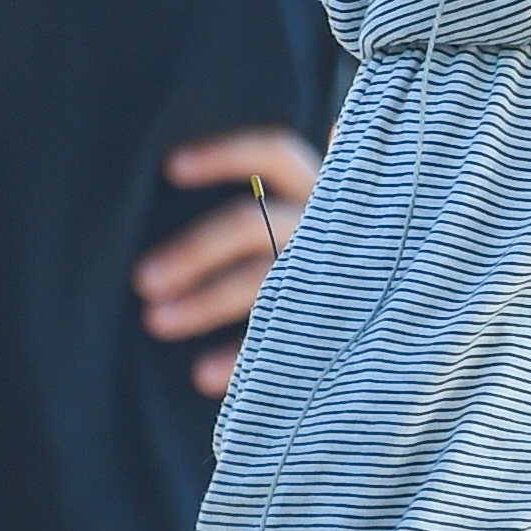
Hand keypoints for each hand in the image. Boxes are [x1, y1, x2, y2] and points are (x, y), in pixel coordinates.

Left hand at [136, 125, 321, 397]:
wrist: (388, 324)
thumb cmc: (324, 266)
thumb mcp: (312, 224)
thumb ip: (270, 206)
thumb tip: (181, 179)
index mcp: (321, 194)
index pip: (275, 155)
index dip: (225, 155)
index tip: (171, 167)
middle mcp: (332, 229)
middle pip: (249, 225)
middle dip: (192, 250)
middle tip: (142, 280)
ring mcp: (339, 276)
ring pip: (258, 281)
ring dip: (204, 303)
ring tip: (155, 321)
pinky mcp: (341, 327)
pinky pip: (282, 343)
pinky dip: (239, 360)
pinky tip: (200, 375)